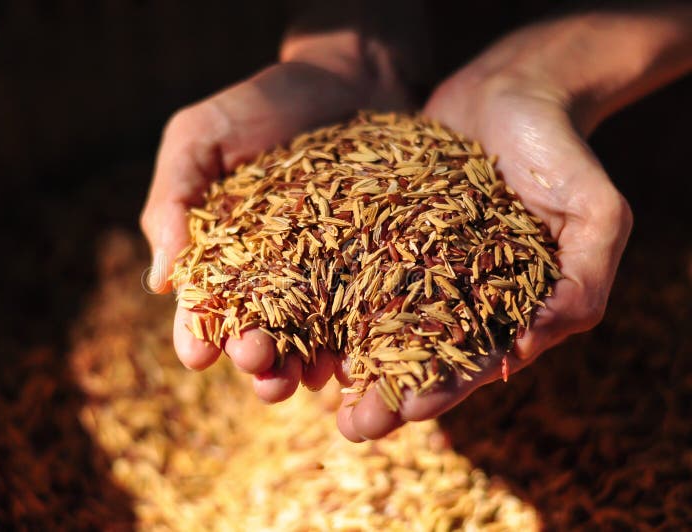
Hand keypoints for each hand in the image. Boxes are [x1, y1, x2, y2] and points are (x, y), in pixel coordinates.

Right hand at [141, 31, 410, 401]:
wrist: (348, 75)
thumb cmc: (263, 100)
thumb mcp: (200, 134)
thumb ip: (173, 197)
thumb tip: (159, 278)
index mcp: (222, 250)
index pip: (205, 302)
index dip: (198, 331)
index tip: (198, 354)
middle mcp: (271, 273)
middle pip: (258, 328)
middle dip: (253, 355)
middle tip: (256, 365)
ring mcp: (323, 273)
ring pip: (309, 334)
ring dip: (299, 363)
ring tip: (299, 379)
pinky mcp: (370, 265)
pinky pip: (362, 312)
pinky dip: (355, 340)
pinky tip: (351, 360)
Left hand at [336, 15, 645, 440]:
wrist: (514, 89)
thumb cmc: (561, 152)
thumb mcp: (597, 215)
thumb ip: (580, 283)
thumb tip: (530, 348)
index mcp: (502, 306)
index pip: (471, 361)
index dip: (440, 390)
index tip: (404, 414)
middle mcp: (450, 293)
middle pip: (412, 352)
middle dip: (382, 390)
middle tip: (349, 425)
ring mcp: (409, 262)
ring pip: (368, 316)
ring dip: (342, 352)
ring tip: (317, 383)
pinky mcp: (377, 228)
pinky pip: (345, 262)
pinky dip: (320, 289)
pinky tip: (291, 312)